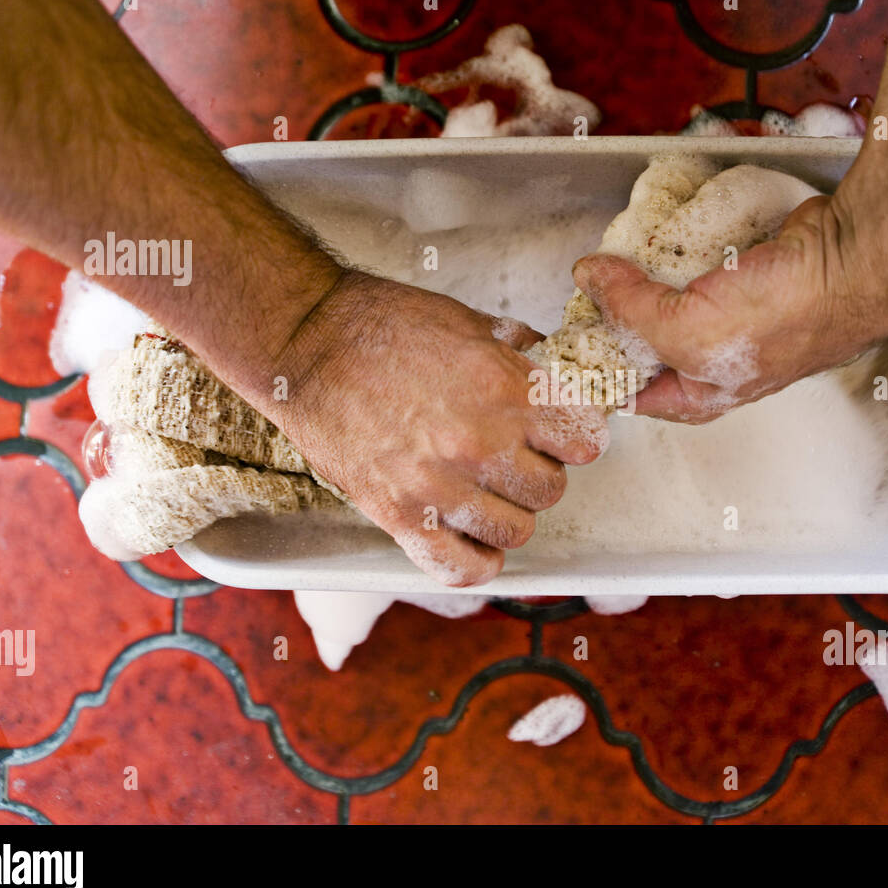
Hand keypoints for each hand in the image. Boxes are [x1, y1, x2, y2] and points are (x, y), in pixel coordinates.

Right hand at [268, 270, 607, 585]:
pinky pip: (463, 567)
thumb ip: (519, 351)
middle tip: (513, 458)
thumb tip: (556, 368)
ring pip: (517, 530)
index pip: (584, 440)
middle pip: (552, 489)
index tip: (560, 434)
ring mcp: (441, 487)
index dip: (575, 437)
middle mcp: (481, 444)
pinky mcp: (401, 518)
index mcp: (506, 390)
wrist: (304, 344)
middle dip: (539, 473)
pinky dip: (477, 559)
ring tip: (487, 492)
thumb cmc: (380, 325)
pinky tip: (470, 536)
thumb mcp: (467, 320)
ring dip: (508, 513)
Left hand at [572, 194, 887, 423]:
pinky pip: (693, 262)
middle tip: (583, 283)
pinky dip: (673, 248)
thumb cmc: (786, 316)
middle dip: (614, 314)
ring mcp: (728, 315)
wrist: (849, 262)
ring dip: (641, 276)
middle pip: (644, 341)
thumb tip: (588, 279)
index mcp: (698, 395)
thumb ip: (629, 311)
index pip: (629, 393)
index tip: (559, 339)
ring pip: (667, 298)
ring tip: (611, 253)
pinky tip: (653, 232)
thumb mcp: (686, 329)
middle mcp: (712, 361)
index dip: (593, 371)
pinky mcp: (740, 273)